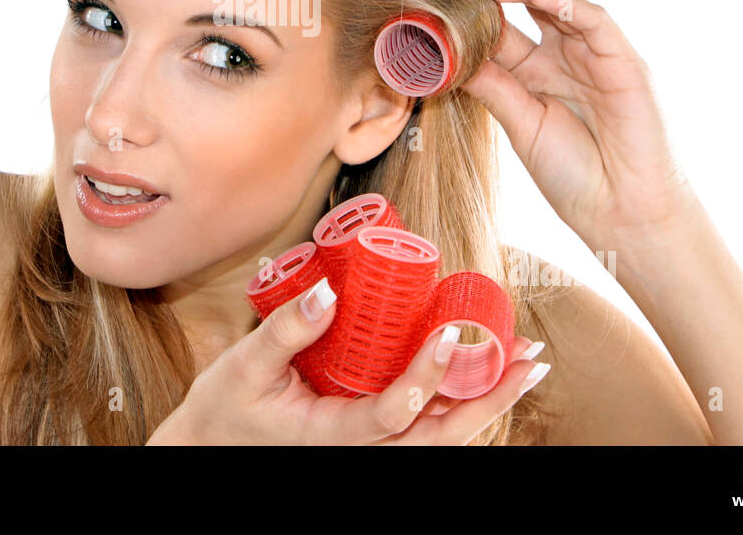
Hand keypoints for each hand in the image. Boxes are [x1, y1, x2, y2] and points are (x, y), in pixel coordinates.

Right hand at [146, 278, 549, 444]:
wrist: (213, 446)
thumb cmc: (226, 407)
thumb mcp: (245, 365)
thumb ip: (286, 330)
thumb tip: (329, 290)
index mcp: (333, 437)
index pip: (394, 415)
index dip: (427, 378)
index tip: (450, 334)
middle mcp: (362, 450)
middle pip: (442, 437)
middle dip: (490, 397)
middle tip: (529, 357)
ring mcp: (371, 447)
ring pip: (444, 436)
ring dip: (489, 399)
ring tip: (526, 361)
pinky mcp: (373, 434)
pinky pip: (430, 427)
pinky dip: (466, 401)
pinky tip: (490, 372)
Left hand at [465, 0, 703, 251]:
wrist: (623, 214)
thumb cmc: (574, 176)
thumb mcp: (521, 124)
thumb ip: (493, 86)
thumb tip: (449, 55)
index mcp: (536, 69)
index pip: (504, 22)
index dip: (477, 4)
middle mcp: (565, 53)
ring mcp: (595, 52)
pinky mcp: (623, 59)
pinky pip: (593, 17)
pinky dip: (563, 0)